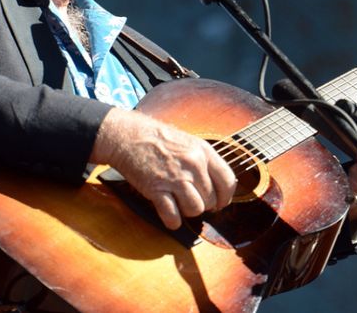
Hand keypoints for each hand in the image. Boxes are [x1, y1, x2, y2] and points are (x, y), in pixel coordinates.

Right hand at [91, 108, 236, 229]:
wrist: (128, 136)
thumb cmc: (157, 138)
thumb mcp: (188, 142)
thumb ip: (204, 161)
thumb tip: (217, 185)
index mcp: (204, 151)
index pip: (228, 181)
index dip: (225, 197)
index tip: (219, 203)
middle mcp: (193, 165)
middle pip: (210, 199)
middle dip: (203, 204)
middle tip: (191, 200)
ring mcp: (175, 178)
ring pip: (195, 209)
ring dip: (188, 211)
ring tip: (179, 203)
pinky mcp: (157, 189)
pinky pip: (173, 216)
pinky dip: (173, 221)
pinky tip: (170, 216)